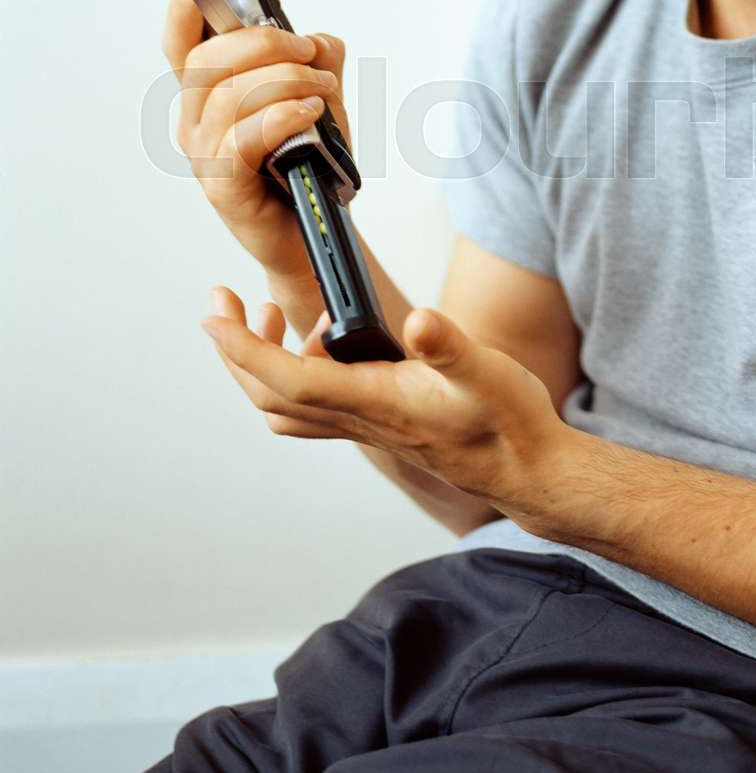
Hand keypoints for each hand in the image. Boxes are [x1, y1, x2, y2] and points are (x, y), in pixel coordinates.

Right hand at [161, 0, 349, 288]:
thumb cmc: (308, 166)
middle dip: (264, 43)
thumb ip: (318, 62)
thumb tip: (321, 39)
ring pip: (231, 96)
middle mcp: (195, 122)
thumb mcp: (320, 100)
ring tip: (321, 91)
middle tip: (308, 52)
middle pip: (209, 60)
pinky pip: (244, 138)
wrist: (314, 232)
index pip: (182, 43)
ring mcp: (204, 155)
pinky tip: (309, 113)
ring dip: (285, 81)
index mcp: (208, 94)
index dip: (188, 8)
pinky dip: (282, 116)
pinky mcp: (224, 186)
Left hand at [200, 286, 569, 520]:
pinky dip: (295, 372)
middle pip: (270, 395)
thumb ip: (450, 347)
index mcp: (375, 402)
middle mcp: (360, 419)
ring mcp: (365, 425)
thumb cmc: (508, 424)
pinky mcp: (377, 422)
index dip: (245, 348)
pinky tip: (328, 340)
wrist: (525, 470)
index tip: (214, 315)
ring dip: (260, 363)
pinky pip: (312, 405)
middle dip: (235, 350)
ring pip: (285, 405)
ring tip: (269, 313)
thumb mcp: (487, 373)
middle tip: (223, 302)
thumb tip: (418, 321)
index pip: (288, 379)